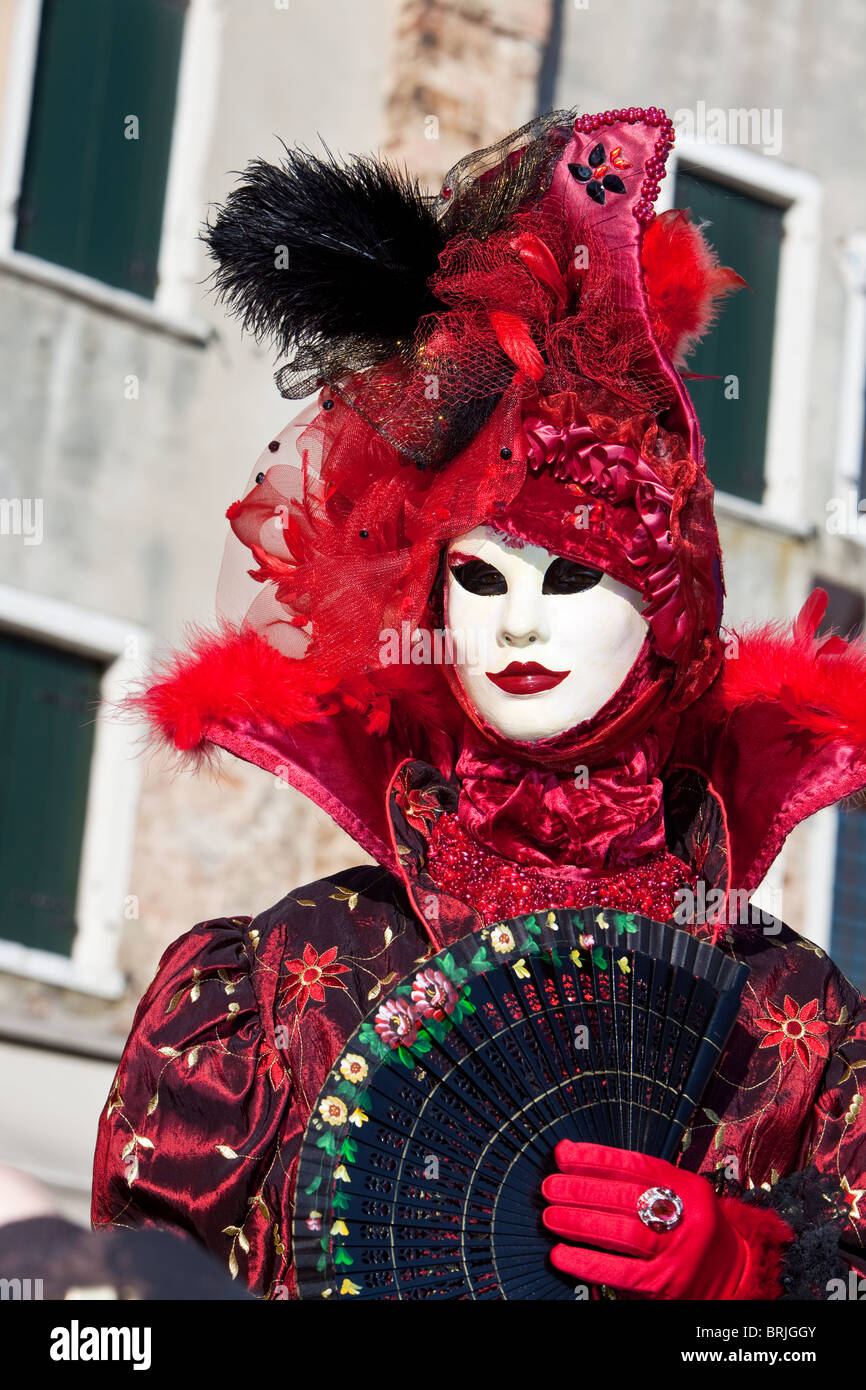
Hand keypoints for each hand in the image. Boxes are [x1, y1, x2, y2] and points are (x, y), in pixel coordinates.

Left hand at [541, 1142, 751, 1299]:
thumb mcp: (678, 1194)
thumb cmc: (692, 1229)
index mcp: (687, 1188)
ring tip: (550, 1216)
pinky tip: (562, 1255)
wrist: (735, 1276)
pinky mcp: (665, 1287)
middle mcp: (686, 1219)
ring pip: (623, 1233)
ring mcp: (676, 1254)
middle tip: (550, 1187)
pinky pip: (620, 1273)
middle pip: (627, 1198)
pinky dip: (587, 1263)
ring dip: (580, 1223)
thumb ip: (635, 1178)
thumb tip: (574, 1156)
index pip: (637, 1166)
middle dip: (582, 1190)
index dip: (597, 1158)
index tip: (564, 1154)